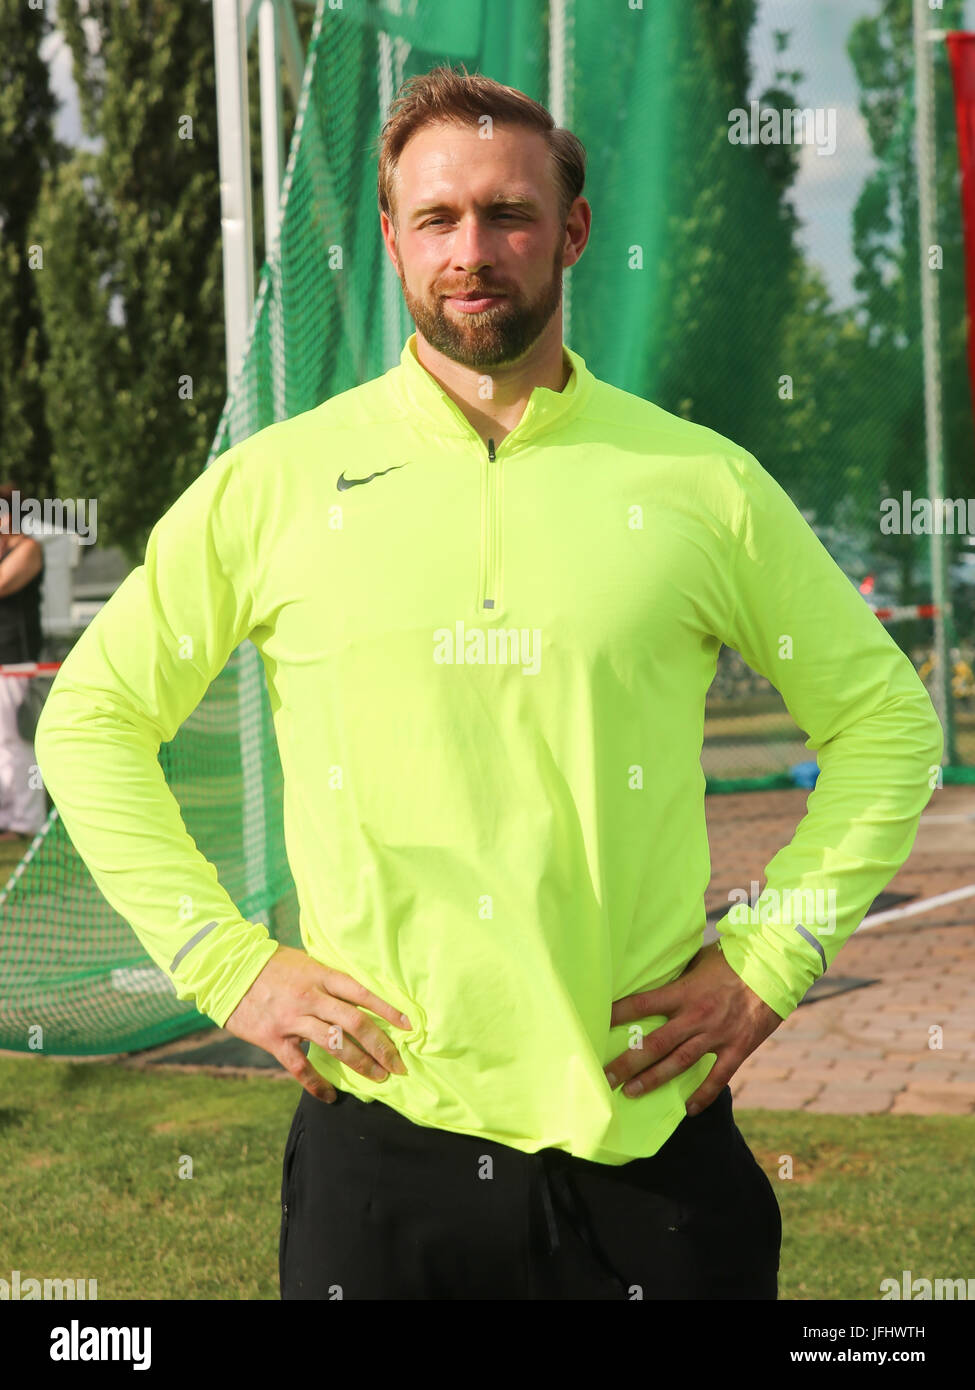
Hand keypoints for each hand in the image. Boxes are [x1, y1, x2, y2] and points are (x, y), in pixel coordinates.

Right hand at [224, 944, 411, 1102]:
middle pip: (356, 1022)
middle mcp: (311, 996)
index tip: (410, 1026)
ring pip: (334, 1044)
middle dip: (381, 1046)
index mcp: (321, 975)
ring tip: (378, 1078)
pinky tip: (330, 1095)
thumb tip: (358, 995)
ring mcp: (292, 1018)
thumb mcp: (304, 961)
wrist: (227, 968)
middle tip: (398, 1064)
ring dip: (359, 1064)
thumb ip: (328, 979)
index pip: (363, 993)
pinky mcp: (273, 1038)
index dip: (389, 1010)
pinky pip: (300, 1066)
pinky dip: (316, 1084)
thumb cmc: (271, 964)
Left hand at [603, 941, 783, 1115]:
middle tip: (605, 1077)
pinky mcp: (738, 1048)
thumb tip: (654, 977)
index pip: (642, 1004)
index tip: (596, 1024)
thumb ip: (679, 976)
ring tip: (631, 1093)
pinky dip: (703, 1095)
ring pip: (679, 1063)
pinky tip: (688, 1110)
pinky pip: (718, 1078)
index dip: (618, 1014)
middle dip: (628, 1061)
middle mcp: (697, 1015)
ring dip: (653, 1080)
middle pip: (655, 1043)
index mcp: (684, 991)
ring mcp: (717, 1034)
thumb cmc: (734, 959)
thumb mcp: (700, 960)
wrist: (776, 968)